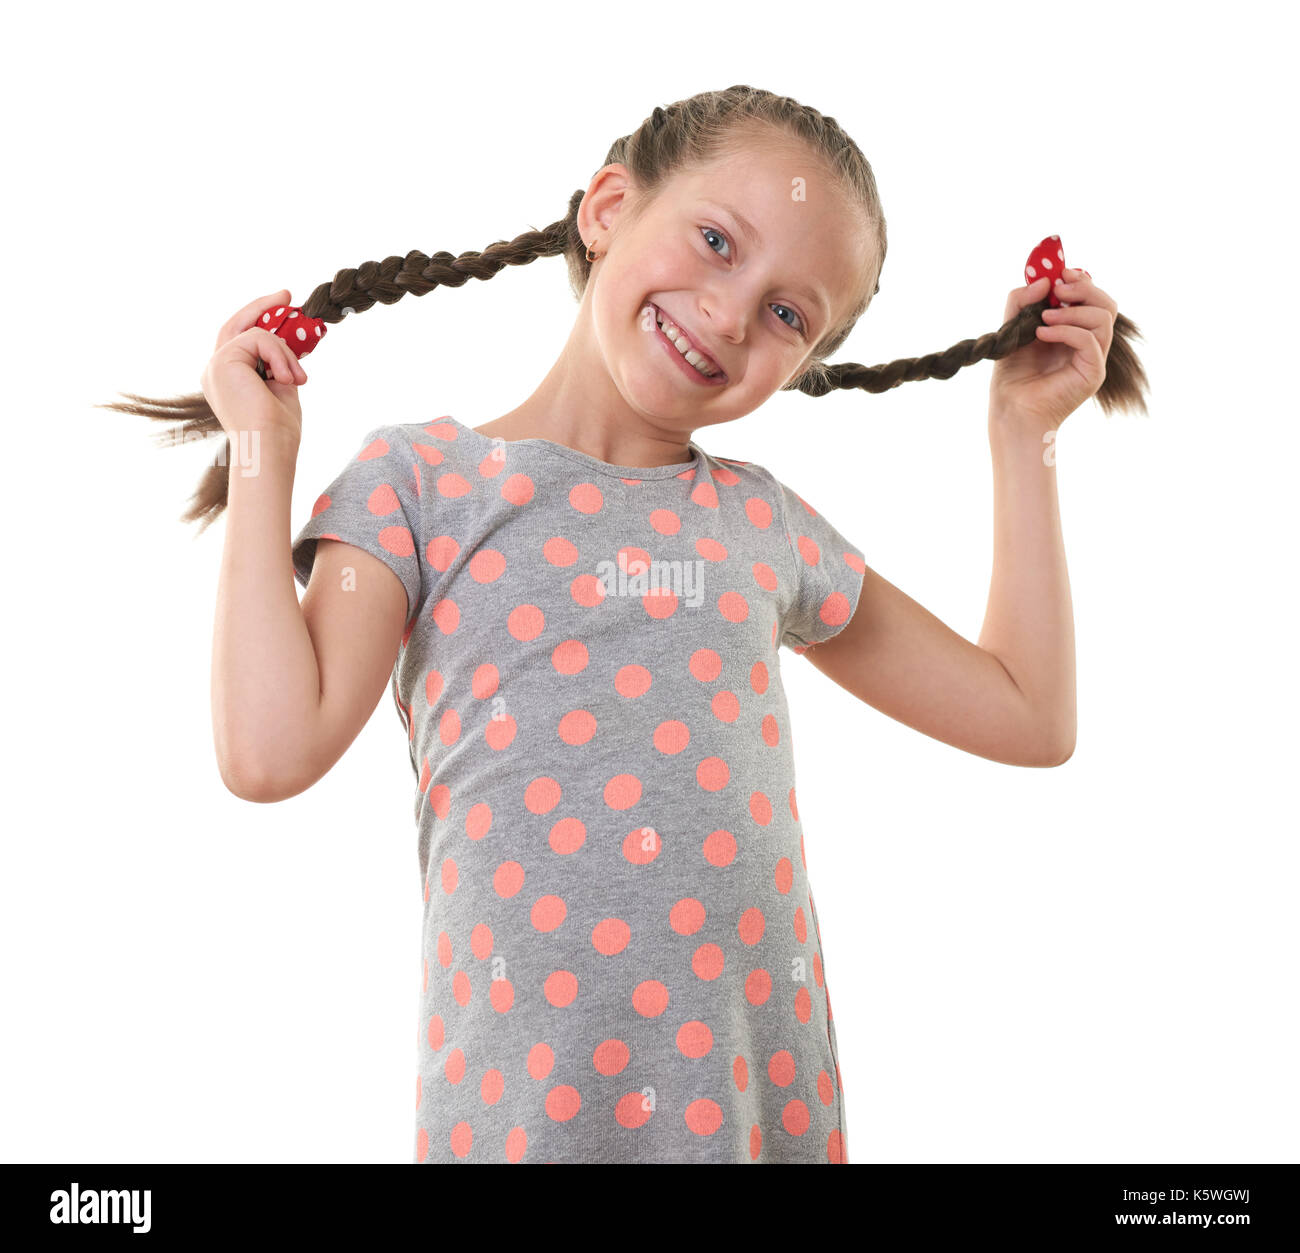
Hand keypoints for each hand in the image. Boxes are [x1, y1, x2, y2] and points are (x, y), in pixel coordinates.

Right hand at [200, 288, 307, 443]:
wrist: (268, 447)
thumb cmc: (277, 430)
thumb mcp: (281, 387)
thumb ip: (278, 363)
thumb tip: (288, 344)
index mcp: (227, 379)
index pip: (239, 339)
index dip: (259, 320)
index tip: (283, 304)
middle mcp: (215, 371)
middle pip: (235, 325)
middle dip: (262, 307)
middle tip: (286, 294)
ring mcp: (216, 365)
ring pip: (255, 333)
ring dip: (285, 353)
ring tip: (297, 379)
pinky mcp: (223, 361)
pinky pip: (258, 339)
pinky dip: (279, 355)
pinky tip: (286, 379)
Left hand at [989, 269, 1118, 429]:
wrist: (1011, 409)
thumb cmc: (1013, 376)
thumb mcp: (1012, 329)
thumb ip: (1022, 302)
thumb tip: (1044, 280)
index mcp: (1075, 331)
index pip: (1093, 298)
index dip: (1081, 280)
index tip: (1061, 271)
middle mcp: (1089, 343)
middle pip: (1107, 304)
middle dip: (1084, 289)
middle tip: (1058, 289)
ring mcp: (1093, 359)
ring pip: (1103, 319)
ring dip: (1073, 311)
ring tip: (1044, 318)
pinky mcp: (1092, 373)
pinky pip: (1090, 341)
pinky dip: (1067, 330)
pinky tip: (1042, 333)